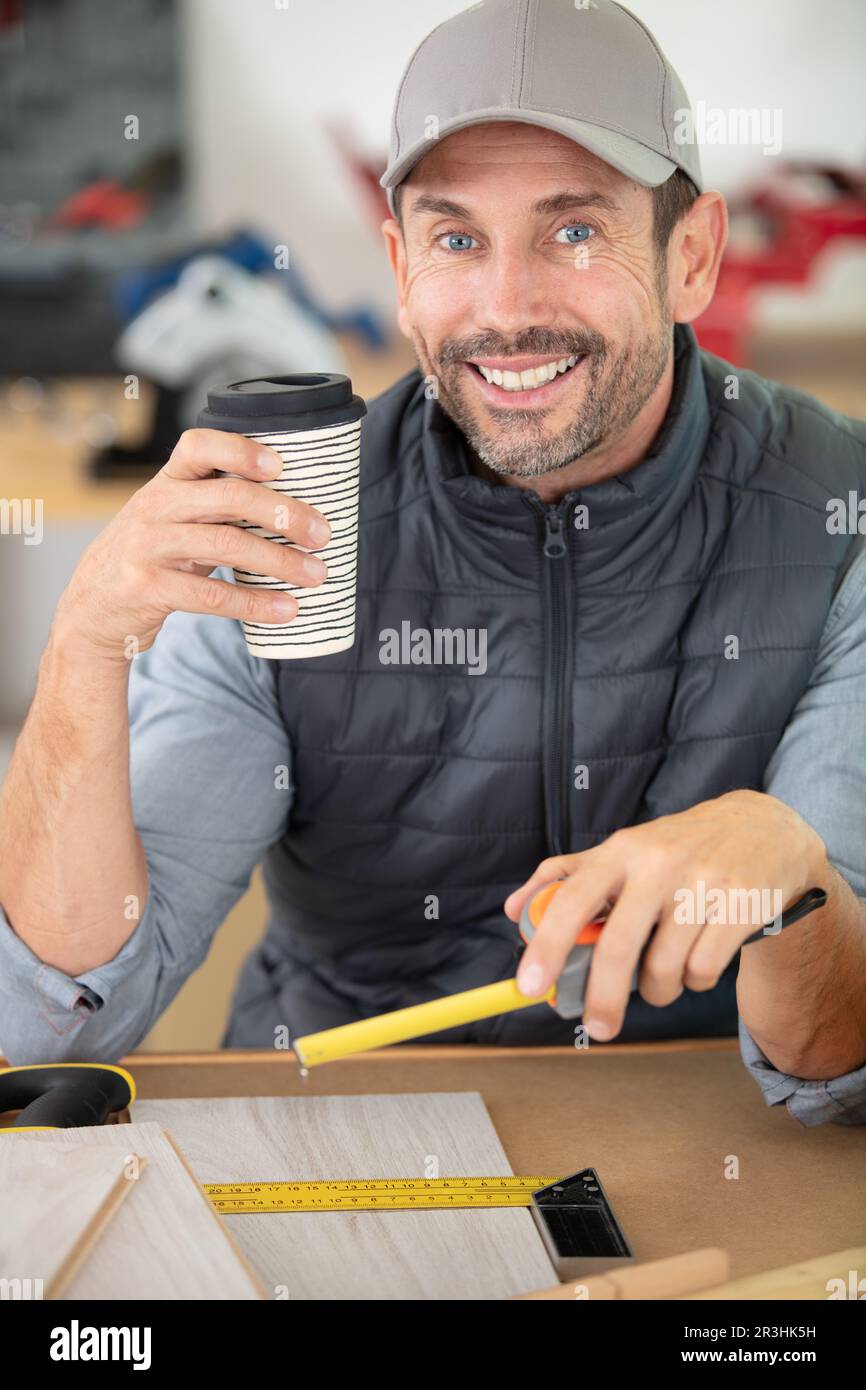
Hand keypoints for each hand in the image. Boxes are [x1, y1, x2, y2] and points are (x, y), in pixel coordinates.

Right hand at [53, 429, 331, 658]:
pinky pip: (213, 596)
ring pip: (228, 545)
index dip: (240, 450)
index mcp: (165, 482)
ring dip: (281, 562)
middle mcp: (154, 507)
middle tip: (323, 534)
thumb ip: (214, 507)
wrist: (92, 607)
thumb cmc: (151, 557)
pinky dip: (257, 604)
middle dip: (285, 514)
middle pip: (229, 497)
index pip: (198, 446)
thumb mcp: (172, 519)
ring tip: (317, 574)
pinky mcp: (147, 587)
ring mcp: (147, 547)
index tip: (281, 465)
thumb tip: (295, 509)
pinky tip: (287, 609)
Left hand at [503, 790, 825, 1040]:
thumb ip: (566, 877)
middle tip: (598, 1028)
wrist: (764, 827)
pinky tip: (698, 960)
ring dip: (658, 989)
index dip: (546, 946)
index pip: (571, 900)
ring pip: (664, 970)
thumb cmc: (678, 847)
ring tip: (662, 976)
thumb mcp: (623, 849)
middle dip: (602, 999)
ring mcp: (702, 884)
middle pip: (617, 948)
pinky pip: (703, 971)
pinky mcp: (741, 905)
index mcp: (620, 850)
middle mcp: (658, 864)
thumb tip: (515, 912)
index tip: (528, 987)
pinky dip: (695, 981)